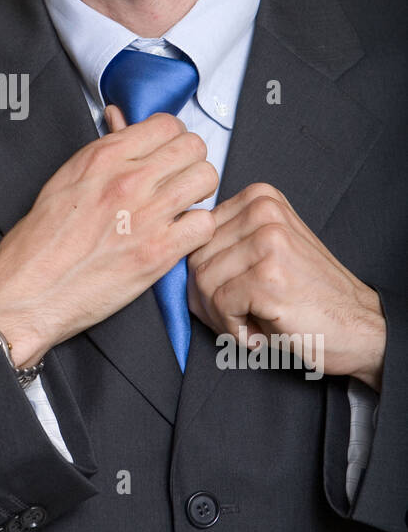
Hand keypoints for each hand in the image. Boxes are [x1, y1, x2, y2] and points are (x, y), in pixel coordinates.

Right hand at [0, 106, 218, 366]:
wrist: (29, 289)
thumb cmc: (42, 238)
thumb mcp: (67, 178)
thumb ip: (103, 147)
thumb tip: (119, 118)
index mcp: (103, 157)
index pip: (168, 124)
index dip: (172, 139)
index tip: (166, 155)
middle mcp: (128, 179)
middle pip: (194, 147)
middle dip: (189, 162)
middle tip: (177, 180)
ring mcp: (146, 215)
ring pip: (206, 179)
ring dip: (198, 192)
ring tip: (181, 206)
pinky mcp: (158, 252)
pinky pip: (204, 223)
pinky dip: (196, 230)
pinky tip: (179, 236)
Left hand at [186, 182, 385, 389]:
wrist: (361, 327)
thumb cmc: (308, 296)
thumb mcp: (266, 251)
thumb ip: (224, 244)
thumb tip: (169, 261)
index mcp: (258, 198)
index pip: (195, 236)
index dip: (207, 276)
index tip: (238, 295)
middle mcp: (263, 210)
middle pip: (194, 259)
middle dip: (209, 300)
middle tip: (244, 317)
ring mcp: (266, 241)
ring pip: (201, 283)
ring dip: (221, 317)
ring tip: (254, 323)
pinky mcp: (267, 276)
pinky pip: (218, 306)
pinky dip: (234, 330)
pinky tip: (263, 333)